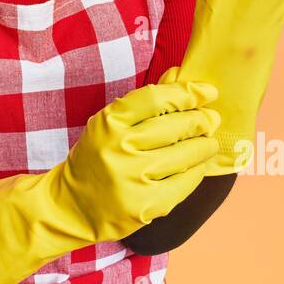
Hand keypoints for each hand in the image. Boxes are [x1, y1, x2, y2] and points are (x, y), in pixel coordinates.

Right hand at [52, 79, 221, 243]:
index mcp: (109, 122)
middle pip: (176, 125)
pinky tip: (197, 165)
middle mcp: (120, 148)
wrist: (72, 207)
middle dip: (202, 120)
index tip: (207, 91)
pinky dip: (196, 170)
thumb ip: (145, 102)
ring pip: (186, 154)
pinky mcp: (146, 205)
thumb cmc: (97, 158)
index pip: (156, 98)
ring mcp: (133, 178)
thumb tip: (179, 76)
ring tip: (208, 142)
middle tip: (211, 119)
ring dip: (204, 145)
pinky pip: (185, 182)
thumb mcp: (110, 124)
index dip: (187, 92)